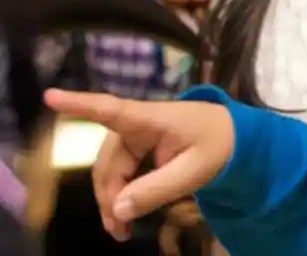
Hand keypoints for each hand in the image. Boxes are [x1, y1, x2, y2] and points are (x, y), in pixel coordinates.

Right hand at [43, 89, 232, 241]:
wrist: (235, 137)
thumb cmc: (218, 144)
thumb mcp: (195, 170)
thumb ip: (158, 189)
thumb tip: (119, 210)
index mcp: (151, 119)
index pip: (111, 110)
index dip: (80, 105)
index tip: (51, 96)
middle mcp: (136, 125)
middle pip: (108, 162)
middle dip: (108, 197)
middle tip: (119, 230)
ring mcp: (135, 136)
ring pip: (109, 171)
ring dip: (111, 200)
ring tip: (120, 231)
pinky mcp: (137, 148)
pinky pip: (119, 172)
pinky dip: (120, 194)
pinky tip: (125, 216)